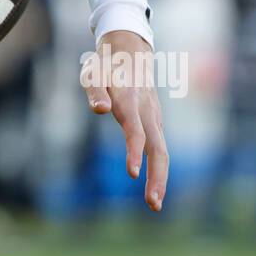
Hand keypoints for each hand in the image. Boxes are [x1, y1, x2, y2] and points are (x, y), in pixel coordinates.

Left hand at [82, 30, 168, 211]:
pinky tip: (155, 186)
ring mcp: (154, 117)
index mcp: (130, 99)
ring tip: (154, 204)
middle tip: (153, 204)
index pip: (135, 129)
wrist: (130, 50)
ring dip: (160, 178)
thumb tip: (100, 110)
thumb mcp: (92, 72)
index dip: (134, 150)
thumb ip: (95, 91)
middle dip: (158, 176)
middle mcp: (147, 111)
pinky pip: (160, 148)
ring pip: (162, 151)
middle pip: (158, 148)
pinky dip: (160, 169)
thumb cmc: (106, 65)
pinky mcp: (155, 122)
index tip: (132, 174)